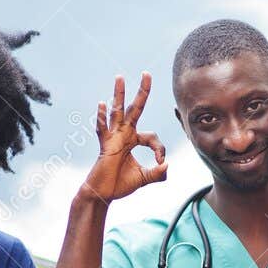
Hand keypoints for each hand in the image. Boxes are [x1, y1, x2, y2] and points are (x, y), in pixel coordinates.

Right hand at [80, 73, 167, 202]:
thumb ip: (157, 173)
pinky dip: (101, 118)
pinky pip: (102, 130)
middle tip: (147, 73)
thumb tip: (166, 166)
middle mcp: (124, 135)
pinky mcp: (105, 146)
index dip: (160, 149)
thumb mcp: (144, 178)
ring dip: (119, 95)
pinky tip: (102, 105)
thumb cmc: (120, 185)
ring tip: (120, 77)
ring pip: (117, 112)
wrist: (103, 194)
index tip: (160, 162)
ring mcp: (113, 138)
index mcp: (133, 140)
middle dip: (141, 92)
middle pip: (134, 109)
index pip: (152, 137)